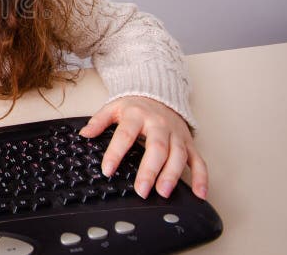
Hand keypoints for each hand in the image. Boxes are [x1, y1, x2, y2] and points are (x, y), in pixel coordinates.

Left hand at [79, 96, 207, 199]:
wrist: (159, 93)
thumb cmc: (135, 106)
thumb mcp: (113, 108)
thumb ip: (98, 121)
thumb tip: (84, 134)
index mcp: (137, 115)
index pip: (126, 135)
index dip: (116, 152)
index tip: (107, 170)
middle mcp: (159, 124)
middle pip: (157, 147)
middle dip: (149, 170)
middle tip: (141, 189)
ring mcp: (176, 134)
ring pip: (178, 155)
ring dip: (172, 175)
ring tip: (164, 192)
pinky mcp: (189, 143)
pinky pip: (198, 160)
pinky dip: (201, 177)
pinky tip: (199, 193)